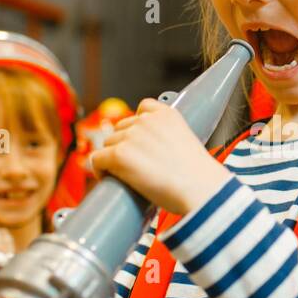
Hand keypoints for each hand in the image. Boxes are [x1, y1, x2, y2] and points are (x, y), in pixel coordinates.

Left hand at [88, 98, 230, 215]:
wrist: (200, 189)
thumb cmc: (198, 177)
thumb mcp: (187, 144)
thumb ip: (168, 140)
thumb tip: (152, 155)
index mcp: (167, 114)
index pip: (143, 108)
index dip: (138, 126)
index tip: (141, 142)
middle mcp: (147, 120)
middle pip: (121, 128)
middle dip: (125, 144)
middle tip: (134, 166)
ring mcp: (131, 136)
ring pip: (108, 144)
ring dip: (112, 158)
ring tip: (124, 175)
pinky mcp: (119, 154)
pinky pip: (97, 159)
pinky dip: (100, 169)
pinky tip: (109, 178)